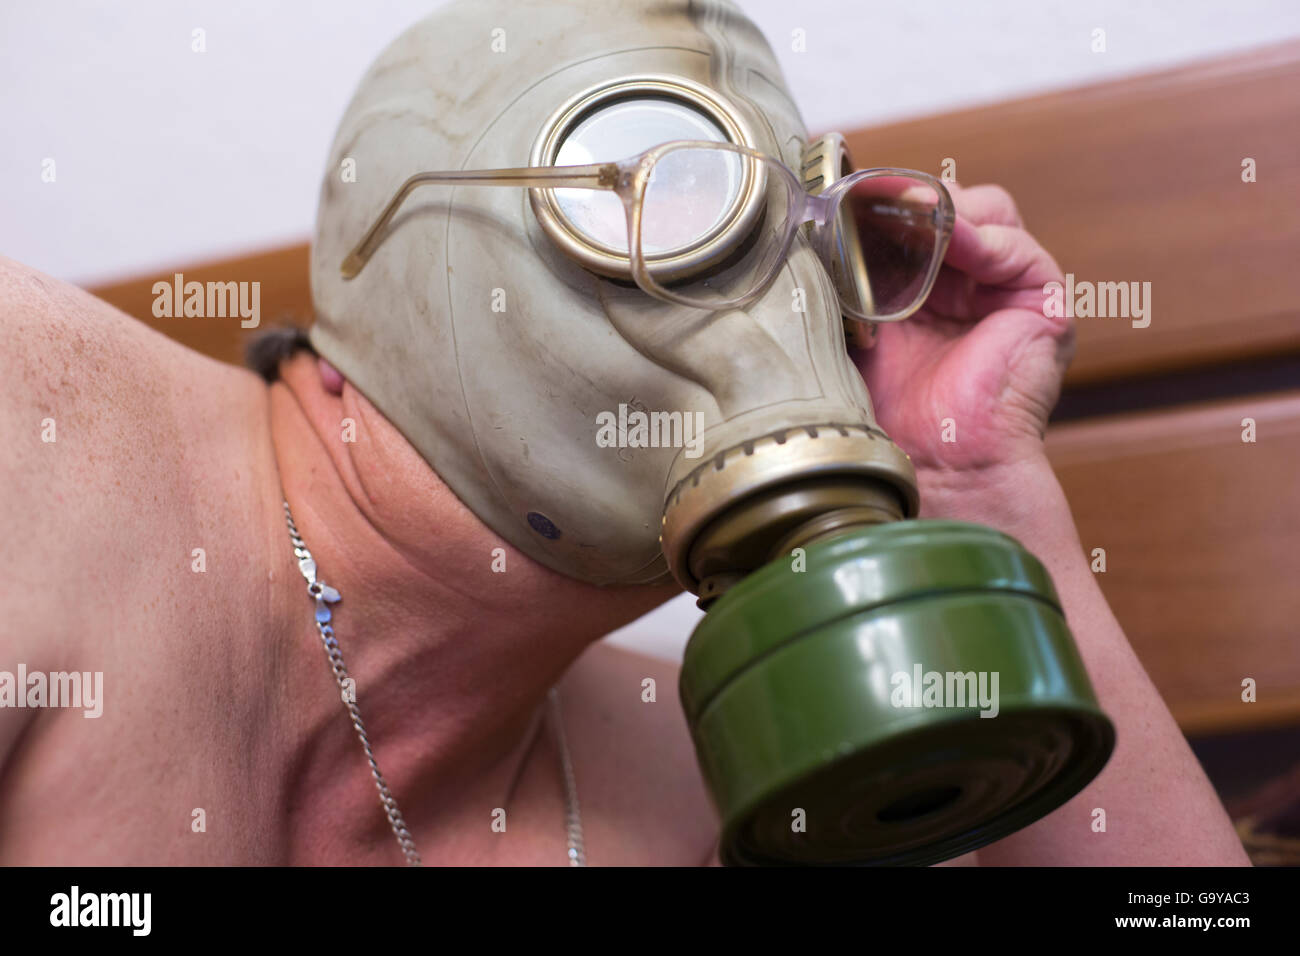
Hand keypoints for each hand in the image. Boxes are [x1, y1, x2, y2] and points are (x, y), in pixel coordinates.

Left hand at [853, 183, 1072, 507]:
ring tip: (909, 217)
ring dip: (945, 210)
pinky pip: (1015, 247)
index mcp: (926, 288)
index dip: (887, 201)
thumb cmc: (892, 411)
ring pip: (987, 212)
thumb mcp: (855, 325)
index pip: (916, 218)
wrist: (932, 462)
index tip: (849, 192)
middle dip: (916, 199)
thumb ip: (846, 275)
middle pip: (954, 205)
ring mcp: (1008, 291)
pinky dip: (980, 236)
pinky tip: (950, 238)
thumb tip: (815, 227)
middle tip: (876, 199)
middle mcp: (970, 285)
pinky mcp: (1044, 303)